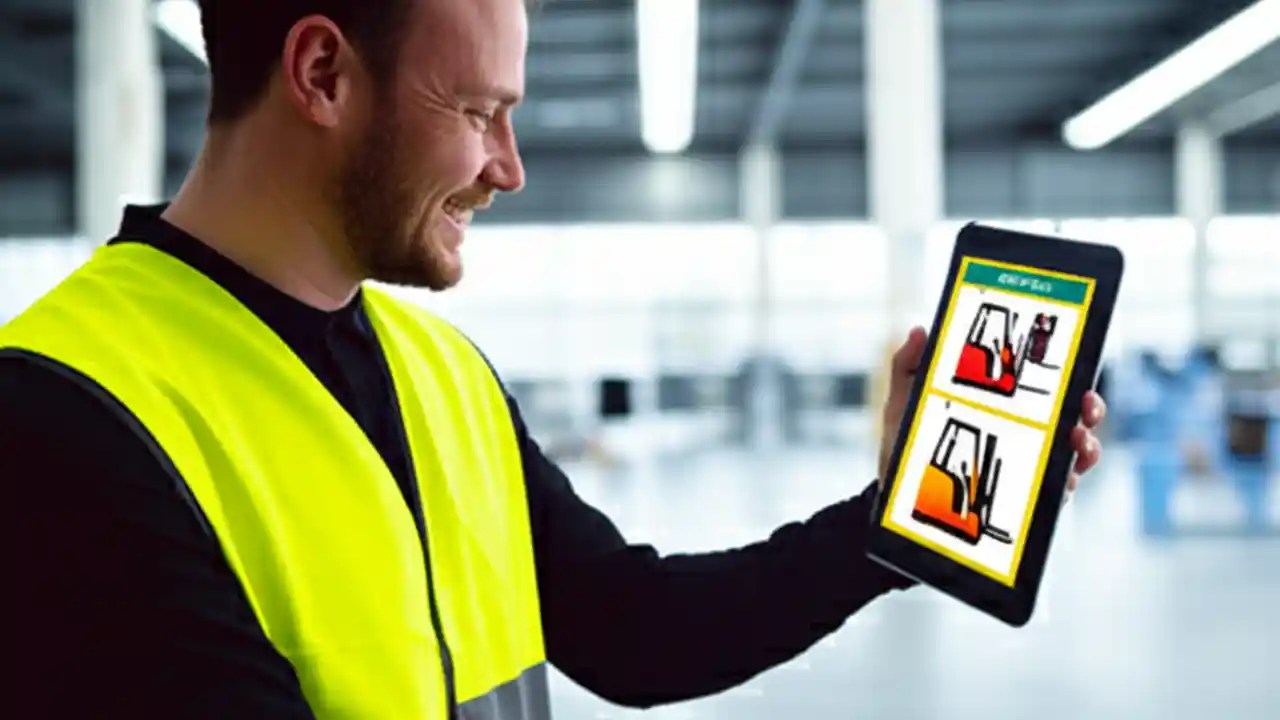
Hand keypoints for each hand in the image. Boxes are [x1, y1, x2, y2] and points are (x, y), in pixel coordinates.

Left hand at [875, 327, 1108, 496]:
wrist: (896, 500)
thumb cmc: (904, 448)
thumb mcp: (902, 404)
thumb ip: (908, 366)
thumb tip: (920, 331)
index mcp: (998, 406)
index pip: (1039, 386)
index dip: (1063, 372)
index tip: (1072, 362)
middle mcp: (1020, 434)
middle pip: (1069, 414)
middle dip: (1089, 405)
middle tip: (1086, 402)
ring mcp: (1026, 465)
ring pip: (1074, 450)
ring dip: (1087, 441)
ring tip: (1078, 437)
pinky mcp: (1026, 497)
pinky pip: (1059, 487)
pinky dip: (1070, 477)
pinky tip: (1067, 472)